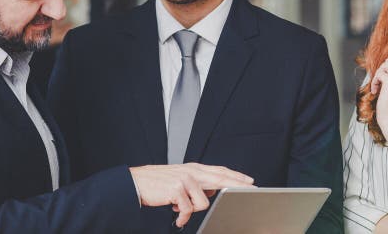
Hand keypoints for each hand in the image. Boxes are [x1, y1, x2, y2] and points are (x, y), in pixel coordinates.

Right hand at [129, 163, 254, 227]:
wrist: (136, 183)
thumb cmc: (158, 183)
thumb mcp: (180, 178)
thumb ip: (197, 183)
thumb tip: (211, 192)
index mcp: (194, 169)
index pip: (220, 171)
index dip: (236, 175)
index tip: (250, 180)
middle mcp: (192, 172)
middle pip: (221, 178)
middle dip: (238, 185)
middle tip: (251, 189)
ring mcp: (185, 180)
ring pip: (204, 202)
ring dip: (192, 210)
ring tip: (180, 210)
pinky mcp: (177, 190)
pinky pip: (188, 210)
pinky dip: (182, 218)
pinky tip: (177, 216)